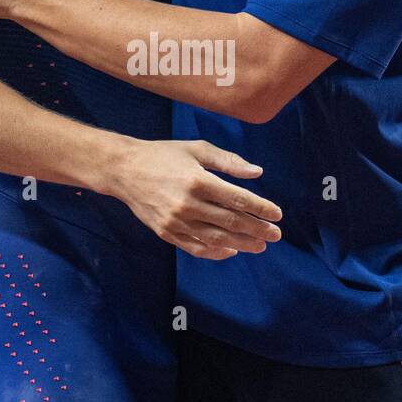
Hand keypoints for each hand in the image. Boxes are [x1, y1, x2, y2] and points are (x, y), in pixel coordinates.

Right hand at [115, 138, 281, 260]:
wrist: (124, 170)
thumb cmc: (163, 155)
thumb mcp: (196, 149)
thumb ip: (228, 161)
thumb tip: (257, 172)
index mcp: (198, 181)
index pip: (238, 199)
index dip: (261, 209)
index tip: (277, 215)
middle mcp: (188, 204)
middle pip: (231, 222)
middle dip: (258, 229)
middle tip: (276, 235)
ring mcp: (176, 221)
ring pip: (217, 238)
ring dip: (242, 244)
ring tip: (260, 246)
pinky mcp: (166, 232)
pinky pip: (196, 247)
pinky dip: (216, 252)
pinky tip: (232, 251)